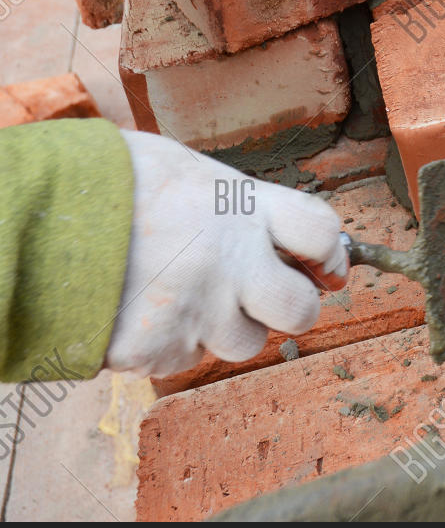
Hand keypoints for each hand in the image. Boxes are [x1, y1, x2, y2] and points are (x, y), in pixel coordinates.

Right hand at [105, 131, 349, 376]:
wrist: (27, 221)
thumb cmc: (102, 183)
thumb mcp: (180, 170)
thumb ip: (233, 201)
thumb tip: (276, 227)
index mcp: (241, 207)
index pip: (322, 232)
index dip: (331, 253)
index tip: (325, 265)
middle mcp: (231, 263)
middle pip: (301, 309)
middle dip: (291, 307)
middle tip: (266, 296)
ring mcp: (196, 311)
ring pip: (246, 342)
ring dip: (226, 326)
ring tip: (181, 293)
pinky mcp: (158, 350)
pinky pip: (187, 357)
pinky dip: (173, 341)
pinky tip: (141, 308)